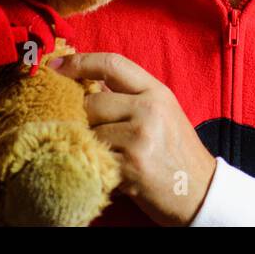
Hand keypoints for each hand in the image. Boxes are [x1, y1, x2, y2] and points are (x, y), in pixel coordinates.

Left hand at [49, 53, 217, 226]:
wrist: (199, 191)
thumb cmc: (176, 152)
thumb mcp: (162, 112)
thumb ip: (129, 96)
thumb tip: (85, 83)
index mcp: (156, 92)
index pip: (112, 64)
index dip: (79, 62)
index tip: (55, 67)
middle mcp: (149, 110)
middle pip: (91, 101)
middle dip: (79, 116)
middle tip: (83, 130)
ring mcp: (140, 138)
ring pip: (89, 131)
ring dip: (87, 143)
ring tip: (98, 153)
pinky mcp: (131, 166)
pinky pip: (94, 157)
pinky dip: (92, 163)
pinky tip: (103, 168)